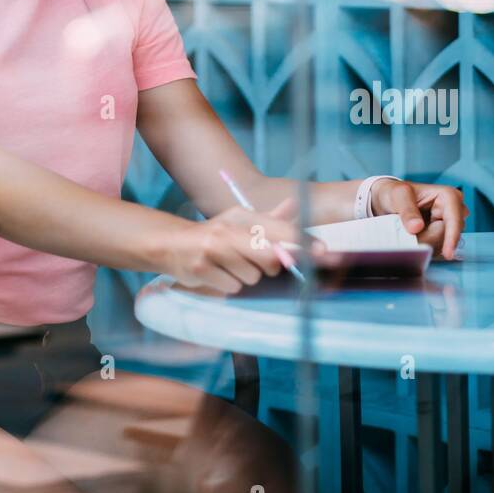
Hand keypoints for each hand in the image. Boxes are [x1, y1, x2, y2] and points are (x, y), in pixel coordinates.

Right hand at [165, 196, 321, 295]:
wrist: (171, 244)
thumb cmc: (212, 233)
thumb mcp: (238, 220)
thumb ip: (269, 218)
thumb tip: (294, 204)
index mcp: (241, 216)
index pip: (280, 228)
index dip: (303, 241)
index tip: (322, 251)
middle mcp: (229, 230)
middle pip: (271, 257)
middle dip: (269, 265)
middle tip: (254, 260)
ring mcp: (214, 250)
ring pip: (252, 277)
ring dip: (245, 277)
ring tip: (229, 266)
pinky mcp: (202, 269)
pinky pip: (232, 288)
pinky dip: (228, 285)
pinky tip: (217, 274)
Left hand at [370, 178, 468, 259]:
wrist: (387, 201)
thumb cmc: (394, 193)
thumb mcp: (397, 195)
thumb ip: (407, 210)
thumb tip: (417, 227)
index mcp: (448, 196)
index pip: (455, 219)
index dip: (452, 236)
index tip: (448, 253)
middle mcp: (453, 212)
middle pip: (447, 235)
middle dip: (428, 239)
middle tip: (407, 232)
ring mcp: (448, 226)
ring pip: (441, 244)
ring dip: (423, 242)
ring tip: (407, 231)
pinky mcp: (441, 237)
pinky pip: (435, 249)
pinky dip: (422, 247)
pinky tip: (412, 237)